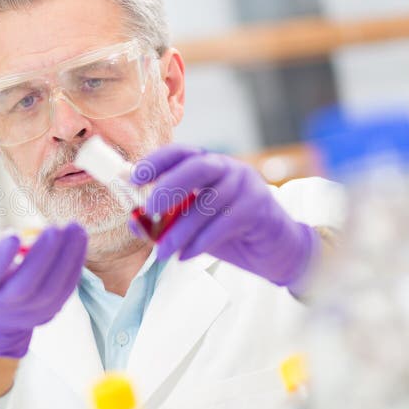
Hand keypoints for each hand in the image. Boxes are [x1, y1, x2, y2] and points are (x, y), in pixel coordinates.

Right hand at [0, 216, 87, 357]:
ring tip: (74, 229)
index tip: (12, 234)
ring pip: (51, 288)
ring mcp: (28, 312)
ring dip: (66, 258)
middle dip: (41, 257)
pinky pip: (66, 290)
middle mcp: (3, 305)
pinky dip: (75, 266)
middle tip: (54, 228)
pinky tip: (79, 241)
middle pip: (25, 285)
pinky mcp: (49, 312)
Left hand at [131, 145, 318, 286]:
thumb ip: (166, 221)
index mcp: (209, 165)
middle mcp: (228, 169)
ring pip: (208, 202)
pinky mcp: (258, 209)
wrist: (275, 251)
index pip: (181, 153)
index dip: (156, 162)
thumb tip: (134, 222)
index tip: (133, 178)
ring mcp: (246, 186)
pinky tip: (187, 255)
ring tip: (163, 252)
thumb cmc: (230, 232)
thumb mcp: (193, 226)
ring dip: (180, 229)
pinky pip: (224, 223)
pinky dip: (201, 241)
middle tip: (150, 209)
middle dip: (169, 186)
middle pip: (197, 167)